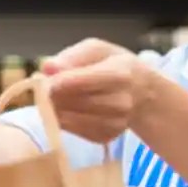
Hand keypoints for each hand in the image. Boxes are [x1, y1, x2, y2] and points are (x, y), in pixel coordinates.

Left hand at [42, 39, 157, 143]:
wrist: (144, 93)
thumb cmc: (116, 65)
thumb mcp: (98, 49)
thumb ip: (72, 56)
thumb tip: (47, 67)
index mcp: (119, 74)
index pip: (79, 82)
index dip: (56, 82)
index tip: (43, 79)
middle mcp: (120, 102)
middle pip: (71, 102)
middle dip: (53, 94)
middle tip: (47, 85)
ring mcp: (115, 123)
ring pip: (68, 118)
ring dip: (56, 107)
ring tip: (58, 95)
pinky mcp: (106, 137)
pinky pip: (73, 130)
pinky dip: (65, 119)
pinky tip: (71, 108)